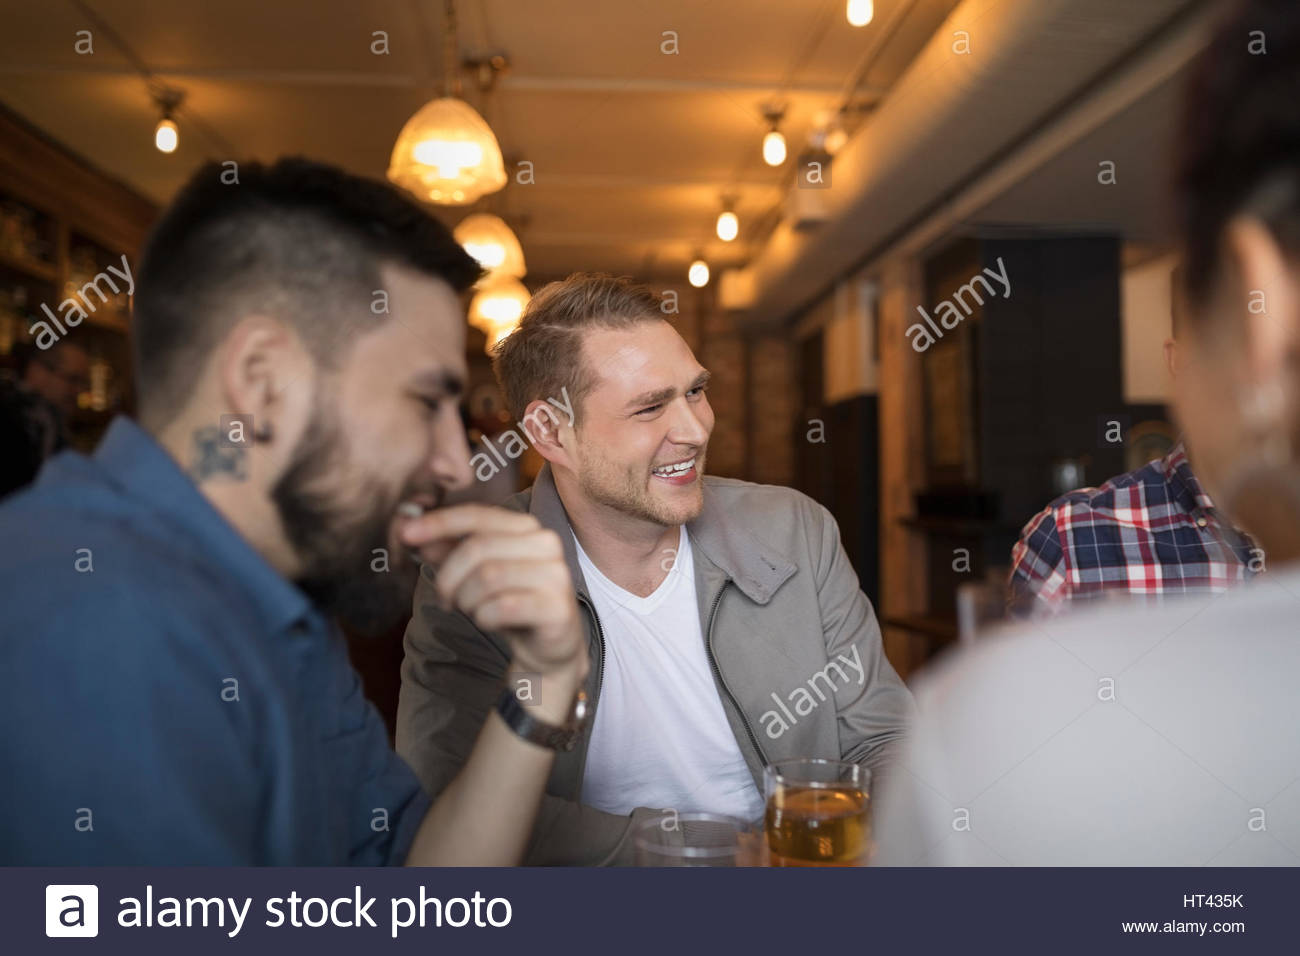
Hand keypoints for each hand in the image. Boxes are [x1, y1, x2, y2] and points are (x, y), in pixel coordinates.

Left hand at [401, 504, 587, 686]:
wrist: (548, 644)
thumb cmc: (509, 601)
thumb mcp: (474, 573)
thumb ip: (448, 550)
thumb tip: (411, 530)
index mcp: (526, 527)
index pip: (477, 515)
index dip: (439, 523)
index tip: (405, 534)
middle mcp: (546, 543)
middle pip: (478, 548)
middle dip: (450, 576)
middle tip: (444, 599)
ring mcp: (556, 574)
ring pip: (488, 577)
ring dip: (467, 600)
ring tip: (470, 610)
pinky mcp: (557, 607)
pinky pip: (502, 607)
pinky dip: (484, 617)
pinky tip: (489, 621)